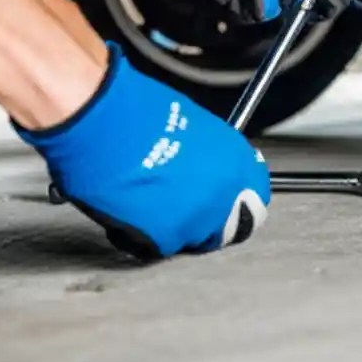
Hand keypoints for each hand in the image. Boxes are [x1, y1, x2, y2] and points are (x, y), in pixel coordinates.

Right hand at [17, 45, 270, 259]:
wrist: (105, 125)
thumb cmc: (138, 115)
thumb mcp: (193, 127)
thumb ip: (208, 157)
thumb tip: (204, 169)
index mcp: (237, 162)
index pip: (256, 197)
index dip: (237, 202)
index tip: (223, 204)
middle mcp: (226, 194)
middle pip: (228, 228)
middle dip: (207, 224)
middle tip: (177, 211)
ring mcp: (199, 220)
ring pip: (192, 239)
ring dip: (172, 228)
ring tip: (143, 202)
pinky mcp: (167, 238)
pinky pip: (157, 246)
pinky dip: (140, 235)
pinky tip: (125, 210)